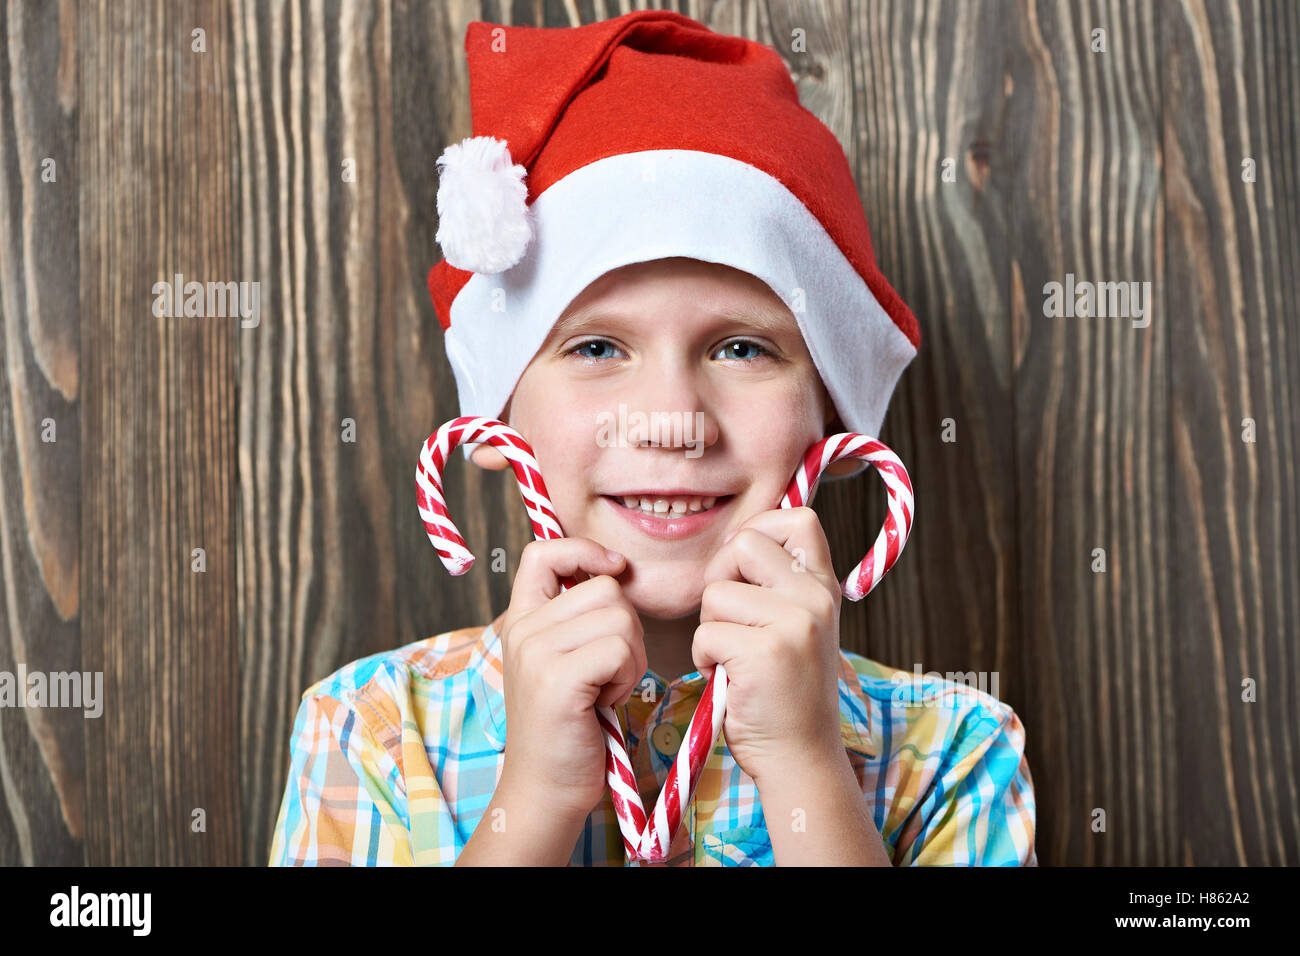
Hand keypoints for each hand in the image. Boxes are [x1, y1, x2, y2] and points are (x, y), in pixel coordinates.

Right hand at [496, 538, 646, 821]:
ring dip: (631, 656)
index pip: (543, 551)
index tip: (612, 569)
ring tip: (607, 688)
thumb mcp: (564, 660)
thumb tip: (617, 572)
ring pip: (619, 617)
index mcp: (521, 619)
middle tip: (609, 672)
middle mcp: (522, 629)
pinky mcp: (556, 678)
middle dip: (627, 628)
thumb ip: (579, 619)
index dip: (584, 550)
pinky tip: (607, 702)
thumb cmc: (570, 727)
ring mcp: (535, 652)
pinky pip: (619, 648)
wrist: (545, 790)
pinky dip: (627, 676)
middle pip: (605, 589)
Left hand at [691, 507, 846, 785]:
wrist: (800, 757)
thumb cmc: (784, 691)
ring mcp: (794, 623)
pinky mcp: (765, 652)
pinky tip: (730, 679)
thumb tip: (737, 540)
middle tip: (733, 621)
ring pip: (715, 593)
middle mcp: (816, 598)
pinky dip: (705, 658)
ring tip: (736, 659)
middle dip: (721, 579)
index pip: (798, 517)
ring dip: (710, 629)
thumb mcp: (797, 625)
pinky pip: (705, 632)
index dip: (761, 530)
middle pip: (743, 543)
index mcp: (824, 586)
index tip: (748, 571)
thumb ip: (777, 583)